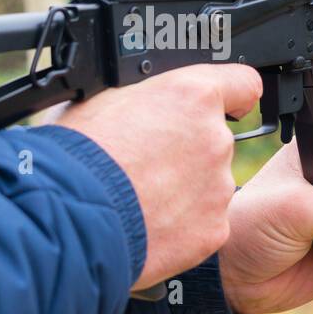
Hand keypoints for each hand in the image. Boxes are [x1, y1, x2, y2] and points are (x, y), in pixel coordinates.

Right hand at [53, 64, 261, 290]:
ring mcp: (218, 187)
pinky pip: (203, 222)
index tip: (229, 106)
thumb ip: (144, 98)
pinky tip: (148, 224)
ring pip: (210, 185)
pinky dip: (181, 225)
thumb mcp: (102, 100)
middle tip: (148, 165)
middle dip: (189, 152)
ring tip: (141, 198)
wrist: (69, 218)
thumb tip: (145, 102)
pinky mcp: (213, 229)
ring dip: (184, 190)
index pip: (243, 84)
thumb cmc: (75, 156)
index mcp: (192, 96)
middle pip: (216, 140)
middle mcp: (215, 139)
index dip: (233, 95)